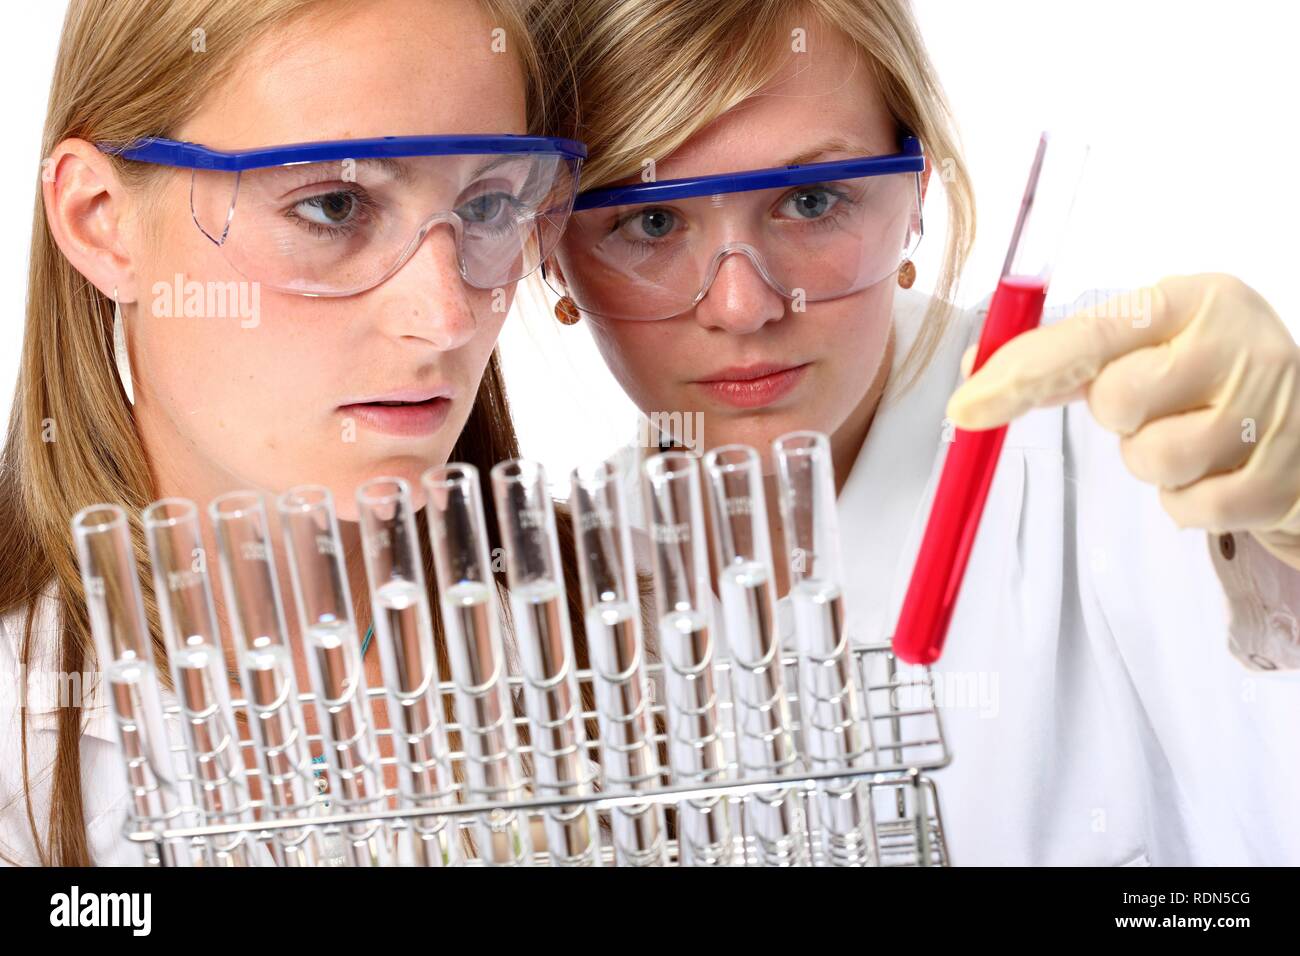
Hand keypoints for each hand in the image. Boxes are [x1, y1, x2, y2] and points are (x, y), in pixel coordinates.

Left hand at [946, 274, 1299, 571]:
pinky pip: (1187, 508)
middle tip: (1155, 408)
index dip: (1021, 371)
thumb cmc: (1207, 379)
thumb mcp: (1153, 345)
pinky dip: (1186, 502)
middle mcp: (1238, 343)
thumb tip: (976, 376)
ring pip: (1150, 458)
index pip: (1091, 333)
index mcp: (1196, 299)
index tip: (965, 405)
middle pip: (1116, 400)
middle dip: (1118, 417)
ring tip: (1189, 439)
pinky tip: (1215, 472)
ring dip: (1150, 462)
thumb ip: (1066, 359)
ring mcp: (1269, 410)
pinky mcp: (1279, 477)